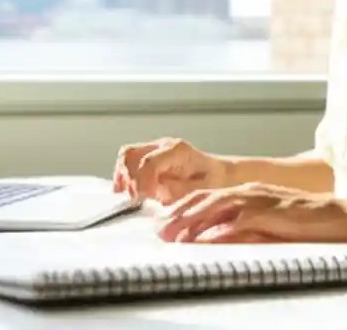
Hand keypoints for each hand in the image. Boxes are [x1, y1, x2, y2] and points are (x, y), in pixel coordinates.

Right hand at [112, 138, 231, 204]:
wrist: (223, 176)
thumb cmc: (215, 183)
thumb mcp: (200, 191)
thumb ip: (177, 192)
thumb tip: (155, 196)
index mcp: (178, 151)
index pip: (149, 162)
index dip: (141, 182)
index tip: (141, 199)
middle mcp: (164, 146)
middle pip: (131, 154)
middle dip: (128, 179)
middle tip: (134, 199)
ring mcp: (155, 150)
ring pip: (126, 156)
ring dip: (123, 177)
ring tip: (129, 197)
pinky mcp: (149, 158)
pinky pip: (128, 162)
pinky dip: (124, 178)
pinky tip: (129, 194)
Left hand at [158, 182, 346, 243]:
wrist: (335, 216)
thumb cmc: (302, 223)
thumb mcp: (265, 223)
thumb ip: (240, 227)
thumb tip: (212, 239)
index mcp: (245, 192)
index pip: (205, 197)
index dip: (182, 210)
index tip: (162, 223)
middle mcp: (247, 191)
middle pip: (203, 199)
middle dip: (178, 214)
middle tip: (159, 231)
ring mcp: (258, 200)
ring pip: (216, 206)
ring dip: (191, 221)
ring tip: (174, 235)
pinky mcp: (269, 213)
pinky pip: (240, 221)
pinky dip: (221, 230)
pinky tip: (207, 240)